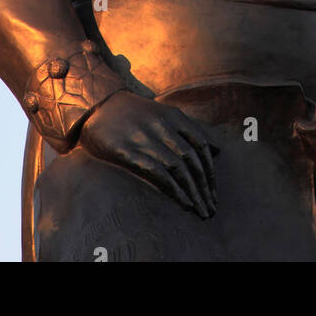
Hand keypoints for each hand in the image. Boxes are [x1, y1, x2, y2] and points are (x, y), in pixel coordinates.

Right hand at [79, 90, 218, 218]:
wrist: (98, 105)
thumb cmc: (135, 113)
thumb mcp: (164, 113)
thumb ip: (189, 130)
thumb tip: (218, 148)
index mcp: (173, 116)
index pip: (201, 145)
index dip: (210, 170)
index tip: (214, 191)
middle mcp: (163, 126)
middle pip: (192, 159)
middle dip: (205, 186)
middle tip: (211, 206)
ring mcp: (146, 139)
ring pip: (178, 167)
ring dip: (193, 191)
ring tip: (201, 210)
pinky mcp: (129, 152)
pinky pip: (158, 172)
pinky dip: (174, 188)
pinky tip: (184, 202)